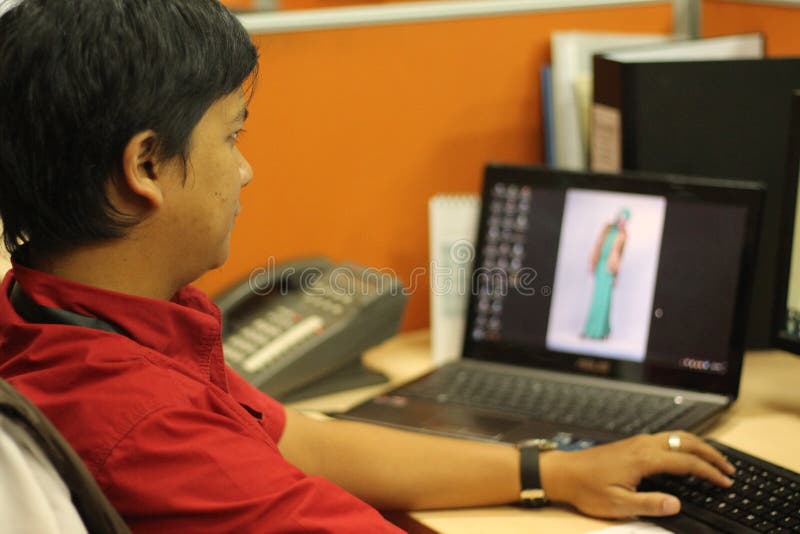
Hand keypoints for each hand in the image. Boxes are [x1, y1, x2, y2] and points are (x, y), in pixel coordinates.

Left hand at [539, 431, 734, 518]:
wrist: (562, 473)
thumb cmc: (586, 489)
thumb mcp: (619, 505)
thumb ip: (650, 504)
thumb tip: (676, 504)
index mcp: (643, 459)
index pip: (686, 461)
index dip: (709, 472)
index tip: (725, 482)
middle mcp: (642, 445)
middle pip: (685, 441)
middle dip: (711, 453)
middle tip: (729, 469)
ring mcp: (637, 442)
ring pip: (675, 436)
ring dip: (698, 446)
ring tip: (714, 461)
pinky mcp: (631, 444)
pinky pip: (664, 439)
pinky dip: (683, 445)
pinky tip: (686, 457)